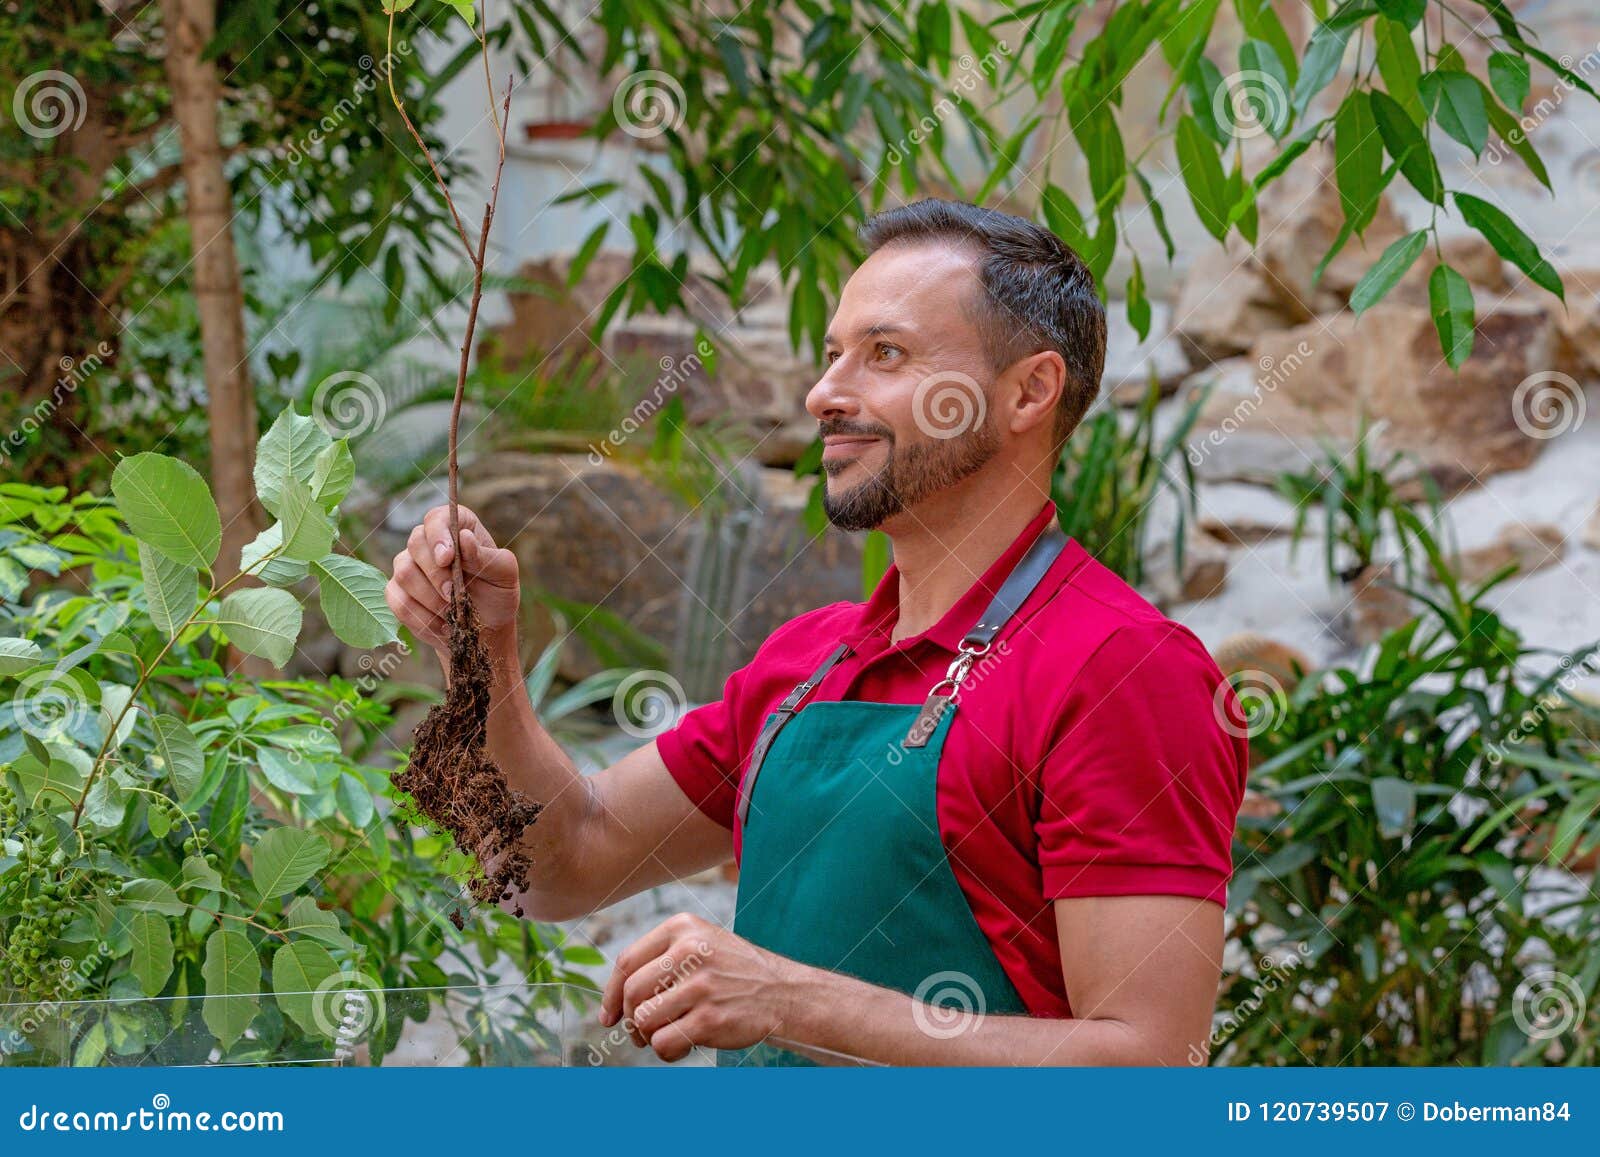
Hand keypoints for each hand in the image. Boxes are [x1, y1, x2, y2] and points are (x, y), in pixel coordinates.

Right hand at [385, 504, 519, 659]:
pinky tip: (442, 624)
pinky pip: (398, 601)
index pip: (437, 518)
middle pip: (416, 544)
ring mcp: (408, 565)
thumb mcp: (504, 575)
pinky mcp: (396, 591)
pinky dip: (422, 618)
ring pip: (405, 574)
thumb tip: (464, 537)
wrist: (484, 627)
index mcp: (457, 526)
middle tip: (454, 594)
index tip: (447, 558)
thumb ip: (485, 557)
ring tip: (452, 611)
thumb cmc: (497, 594)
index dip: (438, 535)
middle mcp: (427, 541)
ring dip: (431, 598)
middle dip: (436, 574)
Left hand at [599, 913, 798, 1062]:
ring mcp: (701, 985)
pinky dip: (667, 1052)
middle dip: (630, 1020)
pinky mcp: (710, 1018)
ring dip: (649, 1037)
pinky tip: (684, 1045)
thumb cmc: (733, 972)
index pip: (627, 961)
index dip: (611, 994)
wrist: (783, 993)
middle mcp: (691, 951)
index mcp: (683, 927)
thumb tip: (612, 1003)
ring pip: (644, 1020)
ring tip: (669, 1034)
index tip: (608, 1017)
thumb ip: (659, 961)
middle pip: (632, 993)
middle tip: (641, 1033)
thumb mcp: (700, 944)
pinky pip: (664, 1043)